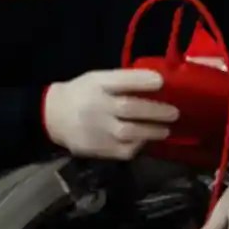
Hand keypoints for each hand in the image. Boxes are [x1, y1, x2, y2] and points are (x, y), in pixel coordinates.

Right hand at [42, 68, 179, 159]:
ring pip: (128, 132)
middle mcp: (97, 105)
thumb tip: (157, 84)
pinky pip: (123, 150)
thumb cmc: (83, 93)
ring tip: (166, 130)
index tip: (161, 81)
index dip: (141, 80)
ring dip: (151, 131)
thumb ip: (122, 80)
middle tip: (174, 113)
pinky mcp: (97, 148)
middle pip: (128, 108)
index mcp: (97, 84)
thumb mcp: (98, 79)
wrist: (53, 116)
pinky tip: (145, 141)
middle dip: (154, 111)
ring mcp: (97, 129)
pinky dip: (138, 146)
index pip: (121, 80)